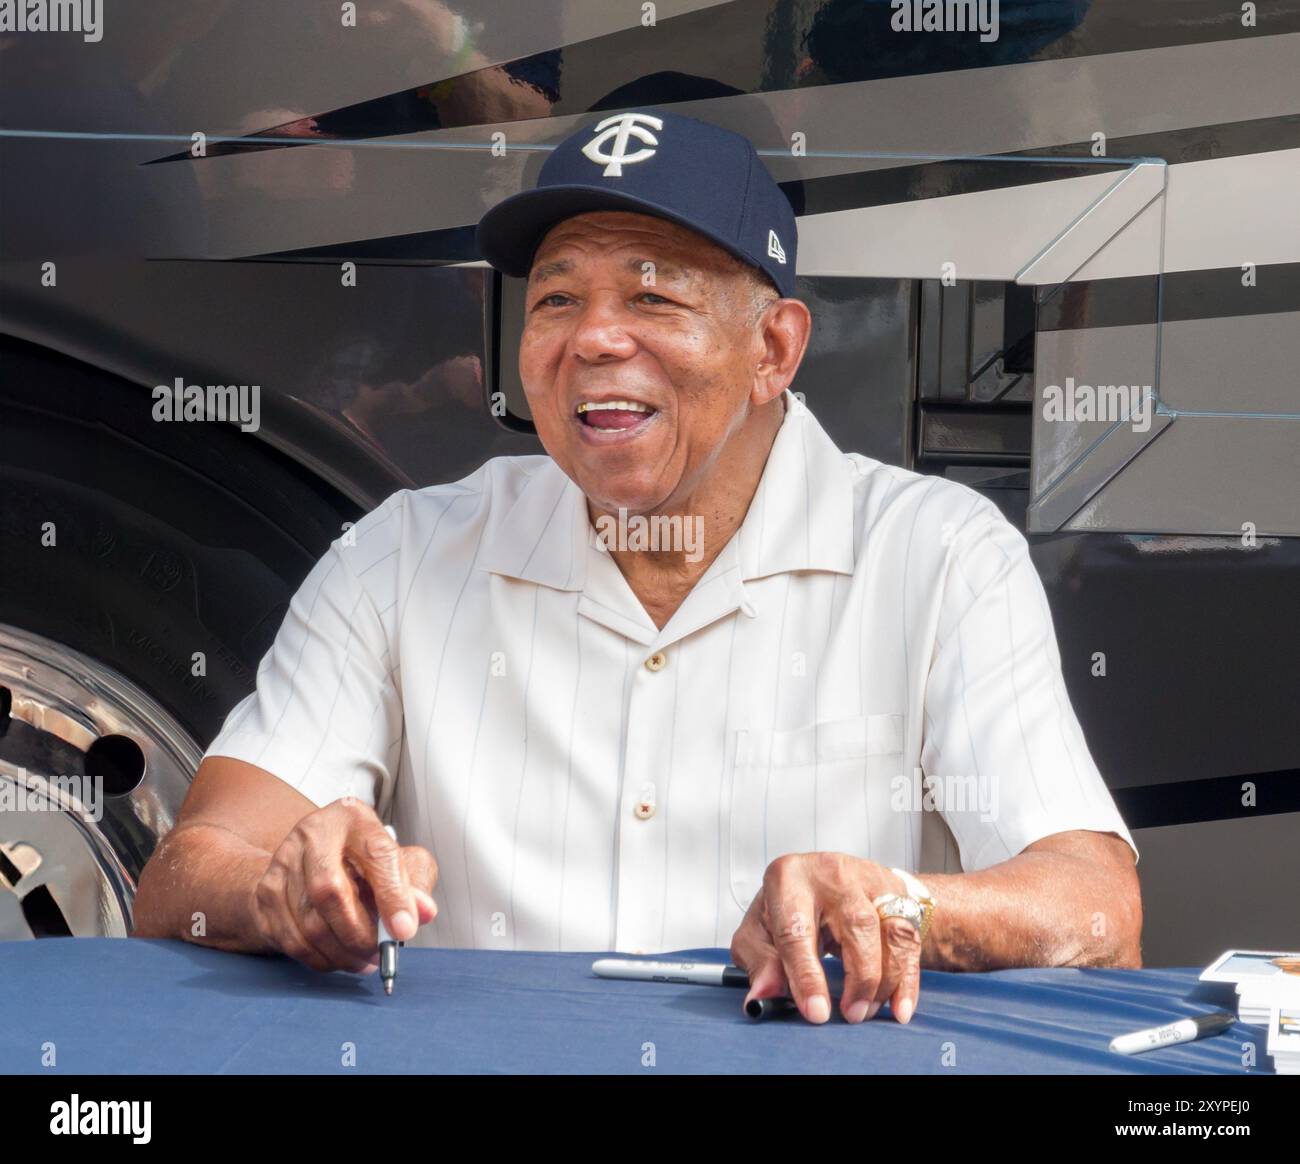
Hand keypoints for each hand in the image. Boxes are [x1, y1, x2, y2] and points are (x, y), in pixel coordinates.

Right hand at [251, 798, 437, 973]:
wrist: (306, 857)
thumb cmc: (361, 859)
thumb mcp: (397, 859)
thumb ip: (415, 882)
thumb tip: (422, 912)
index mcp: (353, 818)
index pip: (376, 855)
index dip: (392, 895)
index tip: (405, 930)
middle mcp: (312, 834)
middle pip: (330, 891)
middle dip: (359, 933)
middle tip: (379, 952)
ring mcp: (282, 863)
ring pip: (308, 922)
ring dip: (341, 953)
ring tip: (364, 959)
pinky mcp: (265, 894)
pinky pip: (292, 940)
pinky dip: (320, 959)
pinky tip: (339, 958)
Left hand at [729, 853, 923, 1024]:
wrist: (822, 877)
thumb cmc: (787, 908)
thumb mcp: (758, 931)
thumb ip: (760, 963)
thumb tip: (763, 994)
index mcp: (788, 878)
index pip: (797, 929)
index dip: (806, 975)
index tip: (816, 1012)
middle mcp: (832, 872)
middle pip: (858, 923)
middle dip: (860, 977)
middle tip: (851, 1014)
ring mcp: (869, 879)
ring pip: (893, 929)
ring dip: (886, 979)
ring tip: (866, 1010)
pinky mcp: (897, 892)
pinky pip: (912, 938)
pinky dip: (908, 979)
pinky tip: (899, 1008)